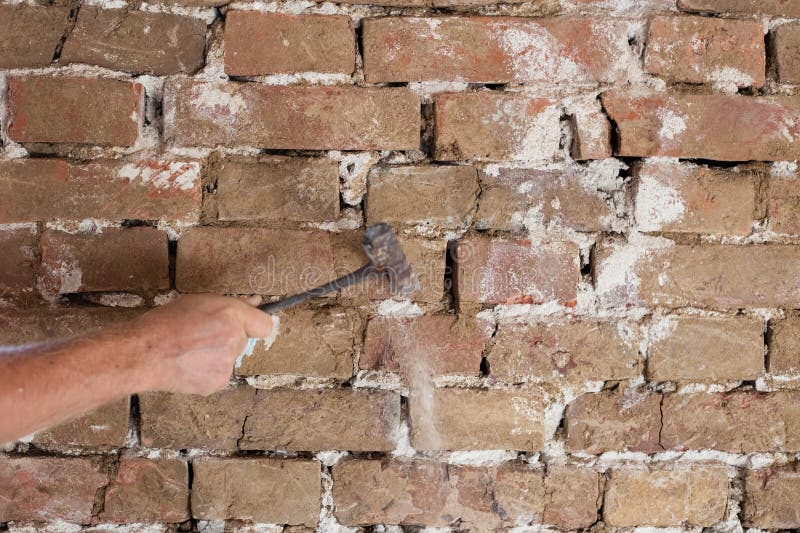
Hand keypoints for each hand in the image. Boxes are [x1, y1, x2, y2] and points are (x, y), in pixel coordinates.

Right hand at [130, 294, 273, 394]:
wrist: (143, 354)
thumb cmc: (163, 324)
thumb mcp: (196, 302)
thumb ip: (230, 304)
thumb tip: (254, 303)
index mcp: (231, 315)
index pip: (265, 325)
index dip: (254, 324)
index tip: (246, 325)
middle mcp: (234, 339)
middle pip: (243, 340)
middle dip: (228, 338)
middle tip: (202, 336)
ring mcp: (227, 363)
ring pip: (230, 358)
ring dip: (217, 355)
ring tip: (190, 351)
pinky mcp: (218, 382)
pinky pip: (219, 374)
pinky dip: (207, 371)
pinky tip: (188, 365)